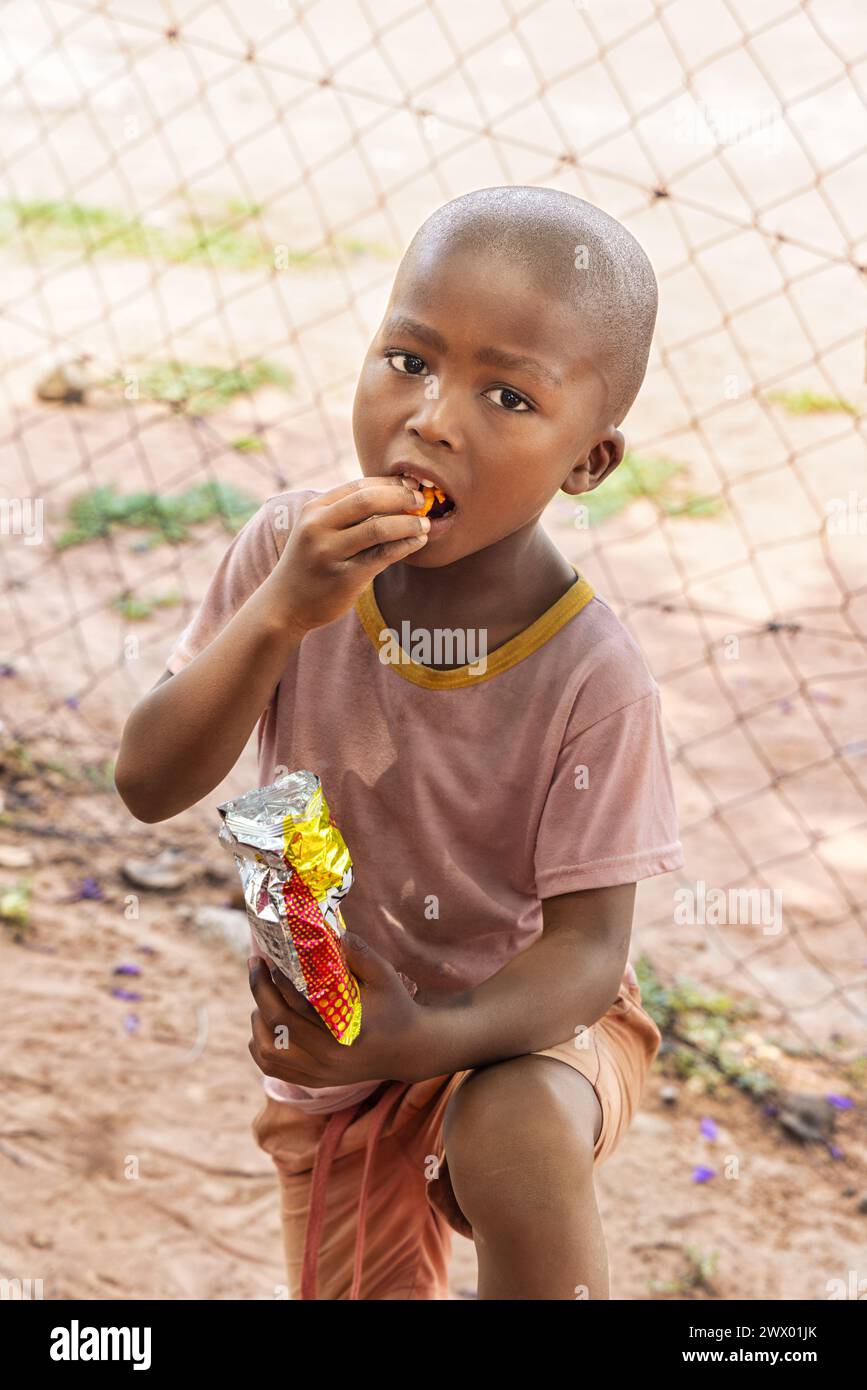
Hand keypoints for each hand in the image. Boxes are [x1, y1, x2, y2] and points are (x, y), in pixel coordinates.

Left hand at [247, 933, 435, 1087]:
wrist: (409, 1049)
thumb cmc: (396, 1008)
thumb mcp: (385, 977)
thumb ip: (360, 954)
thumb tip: (331, 931)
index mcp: (342, 1033)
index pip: (294, 1006)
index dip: (276, 980)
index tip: (269, 958)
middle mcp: (327, 1059)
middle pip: (276, 1026)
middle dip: (260, 991)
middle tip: (256, 965)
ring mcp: (319, 1074)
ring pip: (267, 1053)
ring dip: (257, 1021)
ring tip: (262, 997)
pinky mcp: (314, 1081)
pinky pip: (273, 1068)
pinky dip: (260, 1046)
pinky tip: (265, 1024)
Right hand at [265, 476, 430, 637]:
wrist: (285, 604)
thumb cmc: (311, 563)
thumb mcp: (319, 530)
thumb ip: (347, 514)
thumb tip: (396, 495)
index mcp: (314, 509)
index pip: (359, 485)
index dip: (390, 483)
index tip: (412, 485)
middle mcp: (318, 527)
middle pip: (369, 500)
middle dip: (402, 497)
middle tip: (422, 501)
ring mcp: (329, 552)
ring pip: (379, 528)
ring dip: (409, 523)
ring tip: (425, 524)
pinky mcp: (344, 577)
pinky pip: (382, 556)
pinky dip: (405, 545)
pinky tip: (417, 542)